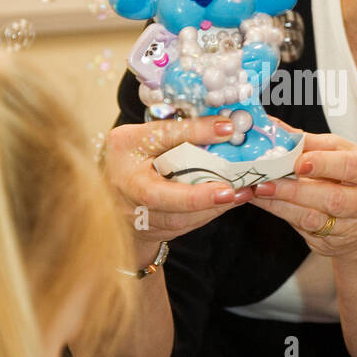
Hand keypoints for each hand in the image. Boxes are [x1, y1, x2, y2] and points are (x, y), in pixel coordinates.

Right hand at [100, 115, 253, 248]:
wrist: (115, 193)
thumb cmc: (134, 157)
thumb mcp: (152, 134)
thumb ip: (183, 131)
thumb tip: (226, 127)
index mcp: (125, 148)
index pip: (161, 137)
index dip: (193, 133)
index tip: (226, 129)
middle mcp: (125, 184)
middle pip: (159, 196)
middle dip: (197, 197)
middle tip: (230, 190)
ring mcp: (135, 213)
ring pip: (176, 217)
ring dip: (211, 208)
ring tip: (241, 193)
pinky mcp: (151, 230)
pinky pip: (183, 225)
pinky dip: (207, 214)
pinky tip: (228, 202)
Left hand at [251, 128, 356, 257]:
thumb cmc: (350, 177)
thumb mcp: (339, 153)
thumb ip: (310, 142)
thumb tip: (274, 127)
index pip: (351, 166)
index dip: (324, 164)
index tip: (298, 162)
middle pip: (333, 198)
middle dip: (296, 189)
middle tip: (267, 180)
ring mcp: (354, 227)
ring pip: (314, 217)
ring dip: (282, 202)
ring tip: (259, 189)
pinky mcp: (334, 242)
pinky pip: (303, 228)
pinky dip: (280, 212)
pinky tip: (262, 201)